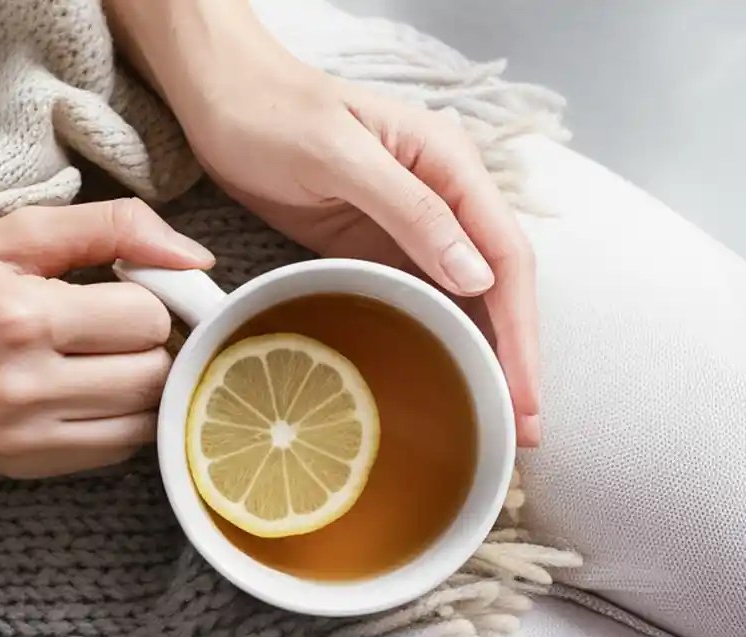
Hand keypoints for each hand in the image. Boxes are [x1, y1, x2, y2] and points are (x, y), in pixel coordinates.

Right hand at [0, 200, 213, 477]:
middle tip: (124, 327)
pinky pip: (117, 454)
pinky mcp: (24, 468)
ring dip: (144, 387)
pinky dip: (123, 422)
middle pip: (155, 373)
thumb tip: (197, 257)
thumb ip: (110, 227)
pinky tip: (95, 394)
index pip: (147, 317)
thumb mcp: (13, 235)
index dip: (149, 297)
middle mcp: (26, 384)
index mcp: (23, 314)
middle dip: (153, 344)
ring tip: (112, 360)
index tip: (125, 289)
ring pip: (145, 419)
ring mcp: (26, 436)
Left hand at [106, 0, 540, 444]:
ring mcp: (412, 226)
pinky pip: (420, 300)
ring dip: (483, 357)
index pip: (508, 255)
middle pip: (498, 285)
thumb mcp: (342, 156)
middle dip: (514, 356)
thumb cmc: (275, 111)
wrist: (220, 98)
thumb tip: (477, 278)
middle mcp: (444, 198)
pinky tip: (444, 382)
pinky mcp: (377, 247)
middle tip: (522, 430)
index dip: (522, 328)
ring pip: (465, 300)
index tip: (525, 391)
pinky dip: (439, 341)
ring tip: (495, 424)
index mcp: (451, 165)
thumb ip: (413, 211)